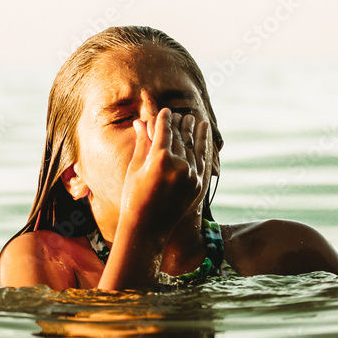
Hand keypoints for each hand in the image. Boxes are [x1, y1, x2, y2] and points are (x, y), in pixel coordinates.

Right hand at [120, 107, 210, 238]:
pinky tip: (203, 132)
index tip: (165, 111)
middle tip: (178, 114)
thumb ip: (142, 143)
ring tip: (192, 119)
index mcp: (160, 160)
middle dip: (177, 124)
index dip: (164, 119)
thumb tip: (140, 122)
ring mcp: (190, 175)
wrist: (148, 227)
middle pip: (179, 138)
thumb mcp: (135, 168)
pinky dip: (202, 145)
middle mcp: (178, 166)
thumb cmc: (134, 196)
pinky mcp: (197, 184)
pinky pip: (200, 159)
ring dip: (192, 131)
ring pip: (192, 146)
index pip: (164, 131)